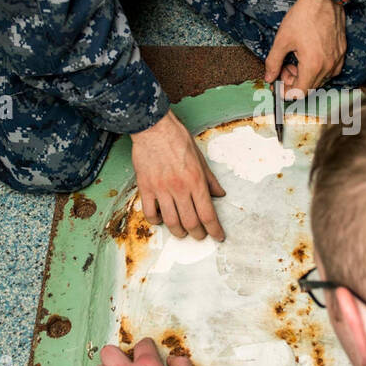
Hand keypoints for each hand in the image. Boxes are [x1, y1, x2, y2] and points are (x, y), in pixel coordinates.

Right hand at [131, 109, 224, 240]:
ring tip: (183, 232)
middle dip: (198, 234)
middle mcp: (179, 188)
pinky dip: (156, 221)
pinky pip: (150, 212)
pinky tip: (161, 220)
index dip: (215, 230)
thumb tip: (220, 194)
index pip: (208, 214)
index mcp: (196, 180)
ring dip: (178, 231)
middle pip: (191, 222)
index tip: (218, 237)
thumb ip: (210, 179)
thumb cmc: (177, 139)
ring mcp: (161, 189)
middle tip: (200, 236)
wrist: (154, 128)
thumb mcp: (200, 158)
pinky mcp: (145, 187)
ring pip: (171, 221)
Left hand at [264, 0, 346, 96]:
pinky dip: (317, 68)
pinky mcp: (341, 53)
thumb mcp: (282, 40)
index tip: (278, 84)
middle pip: (310, 87)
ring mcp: (337, 60)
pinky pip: (329, 70)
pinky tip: (308, 55)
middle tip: (284, 67)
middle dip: (294, 81)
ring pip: (320, 79)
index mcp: (312, 66)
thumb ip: (273, 62)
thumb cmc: (303, 16)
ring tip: (295, 59)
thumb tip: (269, 77)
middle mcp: (328, 67)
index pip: (299, 92)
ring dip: (305, 75)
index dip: (286, 92)